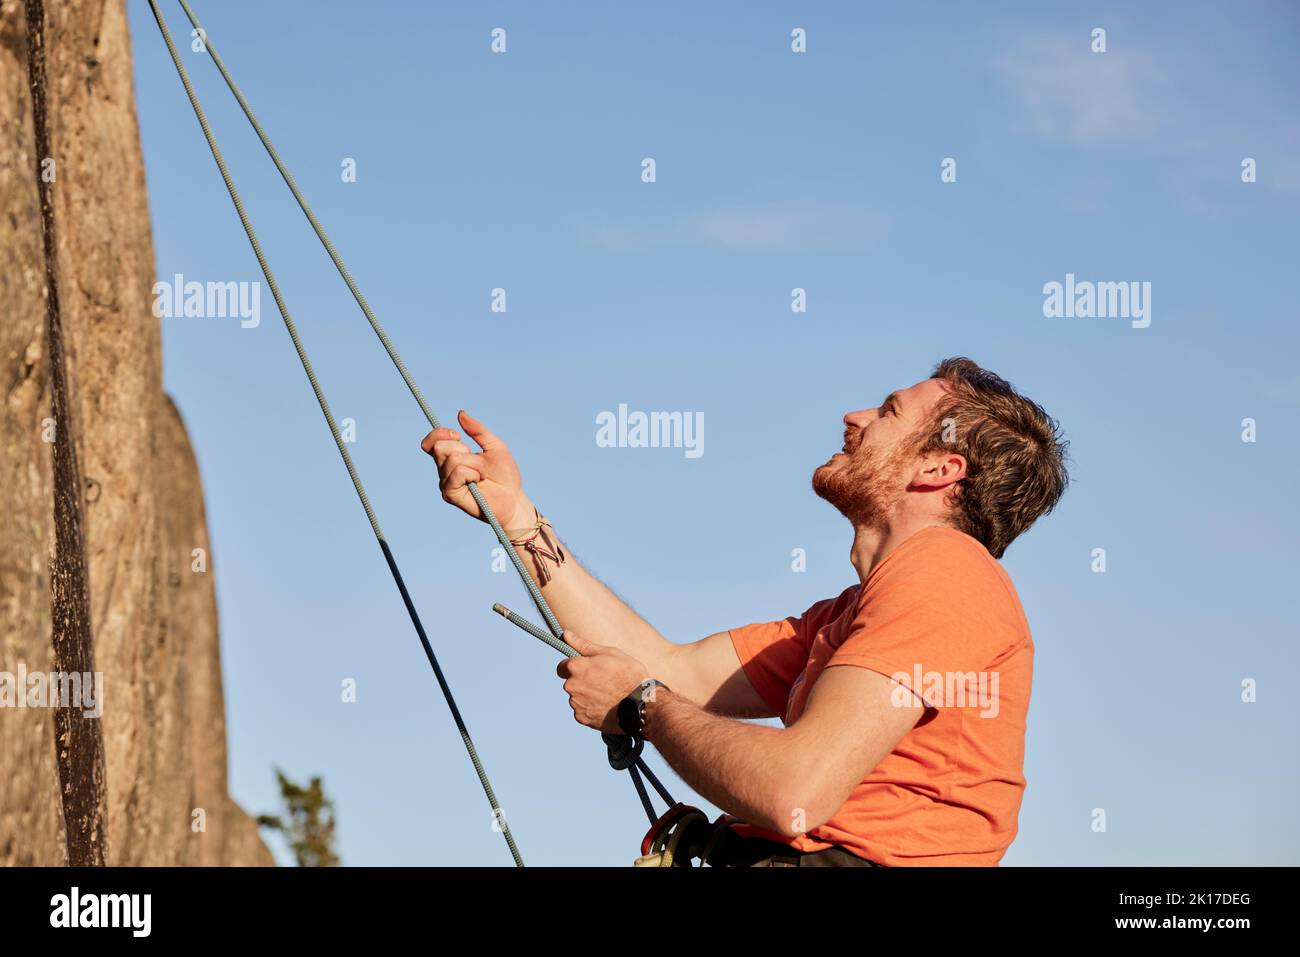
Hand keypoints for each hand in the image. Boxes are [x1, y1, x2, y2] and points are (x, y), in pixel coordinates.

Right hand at [420, 410, 532, 528]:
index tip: (458, 435)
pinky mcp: (450, 495)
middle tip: (479, 463)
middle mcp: (444, 470)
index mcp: (451, 458)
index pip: (431, 442)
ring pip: (452, 459)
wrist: (514, 499)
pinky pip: (457, 472)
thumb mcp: (495, 446)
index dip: (440, 433)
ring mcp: (446, 483)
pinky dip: (473, 473)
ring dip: (475, 463)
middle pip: (439, 447)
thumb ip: (478, 430)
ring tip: (483, 474)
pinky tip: (479, 482)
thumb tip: (460, 413)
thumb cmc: (505, 475)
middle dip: (464, 450)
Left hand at [556, 632, 650, 734]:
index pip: (562, 666)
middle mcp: (571, 686)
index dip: (575, 666)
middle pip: (571, 682)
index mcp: (575, 667)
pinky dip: (592, 709)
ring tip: (608, 695)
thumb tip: (566, 633)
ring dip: (587, 696)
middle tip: (604, 682)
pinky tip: (607, 706)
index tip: (588, 669)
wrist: (641, 704)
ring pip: (577, 697)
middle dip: (582, 682)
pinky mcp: (582, 719)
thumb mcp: (609, 653)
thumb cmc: (628, 674)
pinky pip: (583, 711)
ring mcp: (576, 704)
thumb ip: (583, 644)